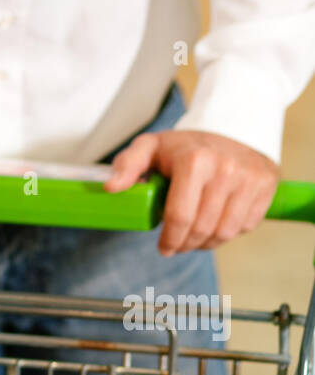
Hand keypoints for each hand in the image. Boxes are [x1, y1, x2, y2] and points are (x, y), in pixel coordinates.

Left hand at [103, 128, 278, 254]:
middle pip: (202, 228)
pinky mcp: (265, 185)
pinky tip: (216, 223)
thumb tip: (110, 188)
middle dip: (185, 244)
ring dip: (207, 243)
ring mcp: (248, 178)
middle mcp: (225, 169)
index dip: (169, 240)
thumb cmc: (184, 145)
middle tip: (177, 245)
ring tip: (195, 238)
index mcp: (194, 160)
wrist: (230, 126)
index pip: (180, 216)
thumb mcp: (150, 146)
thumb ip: (128, 165)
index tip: (163, 248)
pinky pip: (246, 225)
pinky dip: (229, 232)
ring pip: (226, 232)